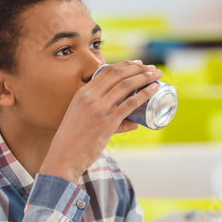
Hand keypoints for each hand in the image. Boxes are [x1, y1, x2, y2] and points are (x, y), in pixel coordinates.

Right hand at [40, 61, 160, 183]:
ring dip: (145, 77)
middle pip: (118, 74)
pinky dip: (145, 94)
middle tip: (153, 69)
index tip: (139, 64)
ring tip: (157, 75)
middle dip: (139, 68)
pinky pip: (130, 103)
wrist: (63, 157)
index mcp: (82, 93)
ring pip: (126, 85)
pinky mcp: (107, 121)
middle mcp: (90, 96)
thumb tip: (134, 122)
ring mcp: (99, 108)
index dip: (125, 65)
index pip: (106, 70)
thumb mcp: (84, 119)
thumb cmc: (74, 142)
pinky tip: (154, 89)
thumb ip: (107, 118)